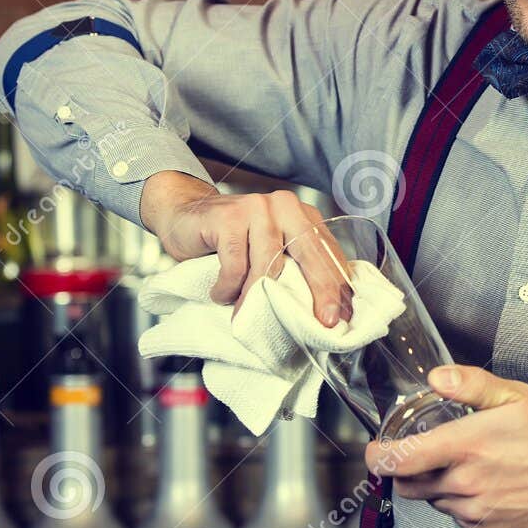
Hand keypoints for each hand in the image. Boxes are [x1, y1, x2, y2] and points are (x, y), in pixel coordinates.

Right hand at [139, 172, 352, 325]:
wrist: (184, 214)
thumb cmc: (231, 241)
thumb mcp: (269, 250)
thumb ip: (293, 267)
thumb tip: (324, 309)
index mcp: (301, 215)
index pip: (326, 251)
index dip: (337, 284)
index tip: (343, 316)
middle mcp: (284, 206)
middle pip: (309, 252)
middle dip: (319, 289)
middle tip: (323, 322)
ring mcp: (256, 208)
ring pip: (268, 263)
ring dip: (257, 297)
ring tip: (245, 315)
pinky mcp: (228, 217)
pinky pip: (235, 264)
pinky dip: (227, 287)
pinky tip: (220, 294)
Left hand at [364, 365, 527, 527]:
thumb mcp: (513, 395)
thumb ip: (470, 385)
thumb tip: (437, 378)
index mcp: (467, 446)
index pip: (401, 460)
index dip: (378, 457)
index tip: (374, 451)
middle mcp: (467, 483)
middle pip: (410, 485)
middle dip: (407, 471)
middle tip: (422, 456)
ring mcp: (478, 511)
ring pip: (436, 502)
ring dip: (439, 486)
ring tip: (468, 467)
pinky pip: (461, 519)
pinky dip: (463, 504)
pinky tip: (485, 486)